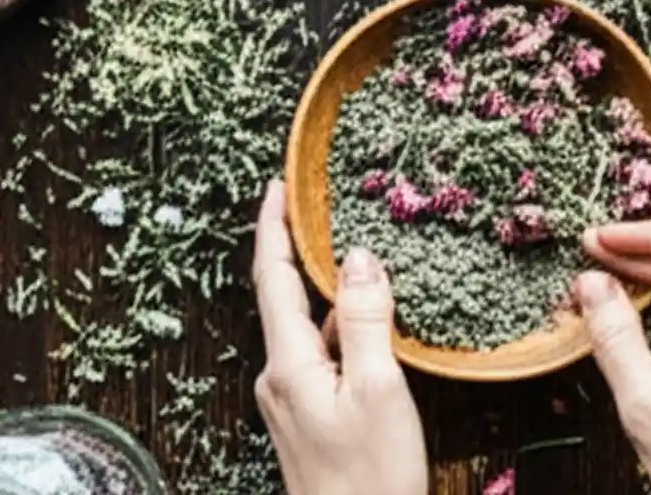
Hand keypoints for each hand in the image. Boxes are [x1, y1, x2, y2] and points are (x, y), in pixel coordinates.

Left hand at [252, 180, 428, 494]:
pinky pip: (321, 353)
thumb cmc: (371, 478)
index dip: (274, 227)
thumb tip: (359, 256)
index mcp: (288, 364)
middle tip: (319, 204)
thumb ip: (367, 319)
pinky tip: (371, 320)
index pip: (272, 277)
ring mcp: (292, 400)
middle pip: (284, 296)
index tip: (278, 184)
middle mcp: (280, 377)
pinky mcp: (310, 417)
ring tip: (354, 251)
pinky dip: (342, 326)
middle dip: (298, 248)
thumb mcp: (379, 390)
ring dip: (326, 288)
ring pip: (307, 326)